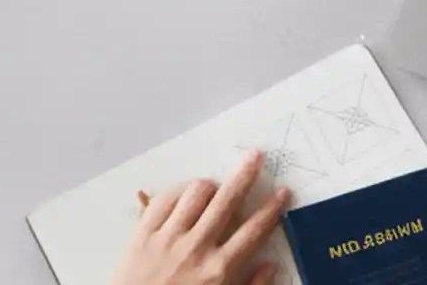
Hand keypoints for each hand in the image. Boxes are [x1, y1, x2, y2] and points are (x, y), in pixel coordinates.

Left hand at [113, 151, 290, 284]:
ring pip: (195, 193)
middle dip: (246, 174)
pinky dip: (177, 192)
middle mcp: (197, 248)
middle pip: (228, 200)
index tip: (283, 192)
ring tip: (215, 186)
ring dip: (210, 185)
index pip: (254, 230)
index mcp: (220, 270)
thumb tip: (269, 266)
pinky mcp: (143, 236)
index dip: (272, 208)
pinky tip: (184, 195)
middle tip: (255, 156)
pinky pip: (163, 201)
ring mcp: (168, 239)